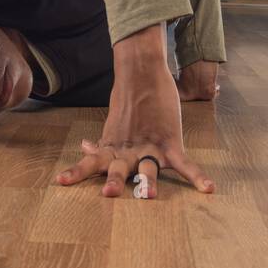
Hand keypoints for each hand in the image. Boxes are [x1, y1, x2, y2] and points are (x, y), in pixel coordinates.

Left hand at [55, 24, 214, 197]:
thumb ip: (102, 141)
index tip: (59, 182)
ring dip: (148, 182)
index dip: (76, 172)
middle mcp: (128, 149)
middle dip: (114, 181)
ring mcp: (150, 145)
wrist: (144, 71)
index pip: (91, 161)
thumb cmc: (128, 99)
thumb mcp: (113, 124)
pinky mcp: (171, 141)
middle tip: (108, 193)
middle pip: (118, 168)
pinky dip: (196, 176)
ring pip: (148, 168)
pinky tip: (208, 188)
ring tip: (149, 196)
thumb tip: (85, 146)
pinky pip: (185, 163)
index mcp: (112, 146)